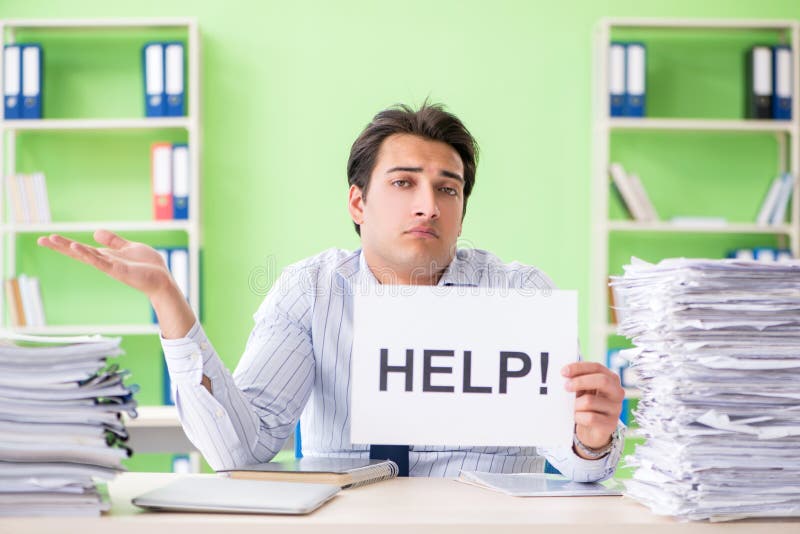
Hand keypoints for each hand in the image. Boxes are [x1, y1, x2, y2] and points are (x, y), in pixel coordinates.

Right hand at [37, 229, 171, 298]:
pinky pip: (100, 261)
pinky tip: (77, 247)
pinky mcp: (118, 270)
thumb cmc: (148, 266)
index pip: (81, 248)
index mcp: (106, 256)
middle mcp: (105, 262)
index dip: (65, 243)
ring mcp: (110, 267)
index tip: (47, 238)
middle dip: (60, 247)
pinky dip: (88, 255)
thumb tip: (95, 232)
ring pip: (86, 255)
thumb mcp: (129, 247)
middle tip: (41, 240)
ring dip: (70, 247)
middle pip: (78, 252)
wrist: (163, 280)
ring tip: (53, 239)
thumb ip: (114, 241)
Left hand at [562, 362, 623, 452]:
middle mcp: (617, 392)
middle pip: (602, 381)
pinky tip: (577, 417)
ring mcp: (616, 409)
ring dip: (575, 404)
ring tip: (573, 408)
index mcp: (611, 379)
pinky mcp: (611, 424)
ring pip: (590, 401)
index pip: (597, 367)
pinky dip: (578, 417)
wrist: (592, 431)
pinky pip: (590, 418)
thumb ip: (578, 381)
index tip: (563, 372)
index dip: (579, 368)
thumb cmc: (587, 406)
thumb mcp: (583, 390)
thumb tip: (565, 374)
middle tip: (566, 387)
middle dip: (580, 382)